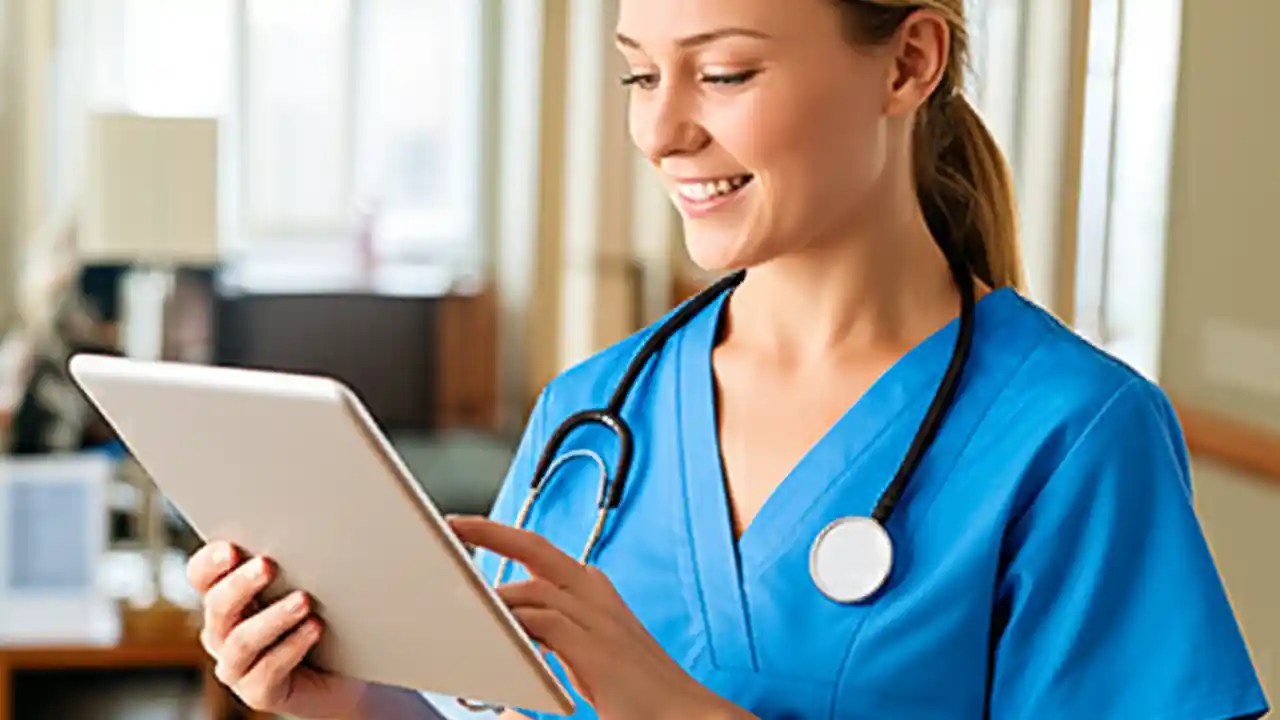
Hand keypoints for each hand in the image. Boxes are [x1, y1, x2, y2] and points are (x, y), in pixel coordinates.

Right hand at [187, 542, 368, 716]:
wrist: (342, 673)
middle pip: (217, 606)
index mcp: (227, 599)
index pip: (201, 576)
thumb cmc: (319, 618)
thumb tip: (305, 534)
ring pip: (242, 641)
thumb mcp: (302, 586)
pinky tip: (314, 629)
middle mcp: (222, 632)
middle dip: (241, 585)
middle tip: (268, 565)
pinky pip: (268, 670)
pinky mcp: (258, 692)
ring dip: (273, 617)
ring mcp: (236, 666)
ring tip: (303, 600)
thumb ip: (291, 566)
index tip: (230, 548)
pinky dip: (292, 646)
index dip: (209, 563)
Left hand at [450, 516, 755, 719]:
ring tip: (459, 593)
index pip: (543, 553)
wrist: (686, 713)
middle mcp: (596, 595)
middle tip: (454, 525)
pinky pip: (545, 621)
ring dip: (494, 590)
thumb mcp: (587, 652)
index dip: (505, 537)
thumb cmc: (638, 690)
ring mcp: (598, 619)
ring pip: (534, 585)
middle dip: (493, 532)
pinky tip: (495, 626)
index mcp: (596, 592)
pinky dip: (517, 620)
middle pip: (537, 547)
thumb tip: (512, 627)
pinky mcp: (594, 649)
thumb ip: (552, 633)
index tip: (471, 530)